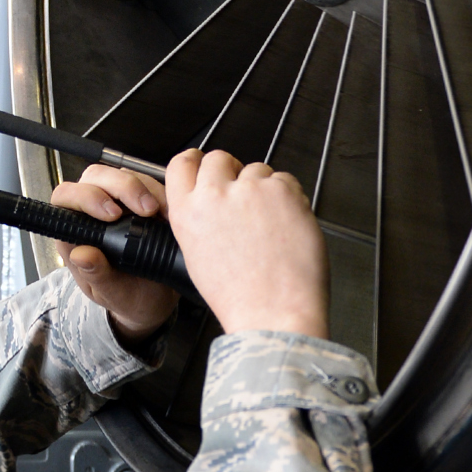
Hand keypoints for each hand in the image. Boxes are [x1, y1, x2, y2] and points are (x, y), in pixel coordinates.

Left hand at [51, 165, 177, 339]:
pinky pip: (148, 181)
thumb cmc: (126, 296)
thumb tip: (80, 254)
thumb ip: (96, 275)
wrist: (155, 299)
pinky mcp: (140, 198)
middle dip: (122, 187)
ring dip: (145, 189)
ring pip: (123, 174)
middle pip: (95, 177)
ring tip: (161, 215)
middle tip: (146, 211)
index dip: (85, 197)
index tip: (112, 215)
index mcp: (75, 233)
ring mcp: (117, 201)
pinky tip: (170, 213)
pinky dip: (162, 193)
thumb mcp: (112, 294)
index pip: (65, 199)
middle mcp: (92, 212)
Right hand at [165, 149, 327, 338]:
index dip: (197, 162)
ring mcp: (249, 190)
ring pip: (257, 169)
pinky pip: (286, 180)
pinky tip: (286, 226)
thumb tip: (213, 200)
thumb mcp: (198, 256)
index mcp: (187, 213)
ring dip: (264, 188)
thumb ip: (200, 219)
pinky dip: (289, 197)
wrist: (273, 313)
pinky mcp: (281, 191)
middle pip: (220, 158)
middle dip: (233, 172)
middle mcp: (214, 195)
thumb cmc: (241, 296)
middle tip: (246, 197)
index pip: (181, 163)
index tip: (206, 166)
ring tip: (270, 225)